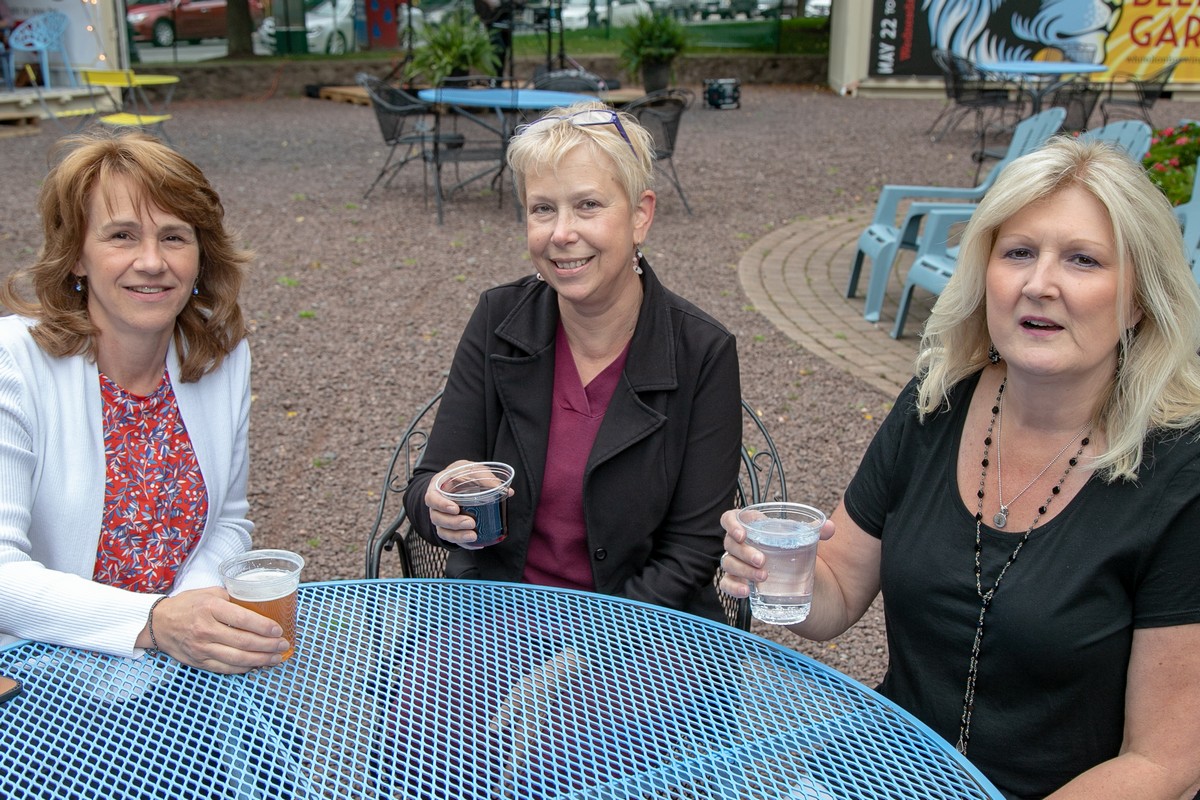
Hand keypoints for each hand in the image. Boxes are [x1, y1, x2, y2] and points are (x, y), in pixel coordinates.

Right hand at [140, 588, 289, 673]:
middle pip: (244, 642)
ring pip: (237, 659)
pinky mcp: (199, 662)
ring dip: (261, 660)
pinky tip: (257, 665)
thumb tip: (260, 601)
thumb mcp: (209, 593)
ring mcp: (202, 648)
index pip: (243, 619)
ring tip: (276, 658)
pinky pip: (226, 668)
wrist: (157, 623)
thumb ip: (232, 597)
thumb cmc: (187, 605)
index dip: (264, 626)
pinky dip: (244, 669)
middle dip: (268, 646)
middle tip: (283, 645)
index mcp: (210, 608)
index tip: (278, 630)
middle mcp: (206, 629)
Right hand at [424, 459, 512, 549]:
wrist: (455, 481)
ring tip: (474, 536)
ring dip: (458, 536)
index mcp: (437, 489)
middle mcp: (436, 507)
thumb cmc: (461, 474)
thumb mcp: (471, 469)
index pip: (431, 499)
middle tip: (470, 522)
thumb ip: (486, 478)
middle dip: (453, 523)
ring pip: (443, 532)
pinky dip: (465, 544)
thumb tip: (508, 492)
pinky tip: (478, 544)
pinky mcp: (450, 529)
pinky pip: (454, 540)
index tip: (455, 508)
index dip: (440, 505)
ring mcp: (441, 519)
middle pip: (437, 519)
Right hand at [717, 507, 834, 597]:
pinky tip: (746, 591)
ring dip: (743, 570)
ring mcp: (738, 564)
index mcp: (752, 527)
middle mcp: (741, 544)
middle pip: (730, 544)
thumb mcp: (805, 540)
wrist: (797, 578)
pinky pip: (727, 584)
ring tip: (763, 576)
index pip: (730, 519)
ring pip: (729, 564)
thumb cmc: (793, 551)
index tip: (742, 534)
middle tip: (762, 560)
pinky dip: (733, 588)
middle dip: (744, 552)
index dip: (731, 524)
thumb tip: (829, 528)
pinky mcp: (738, 582)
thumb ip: (817, 532)